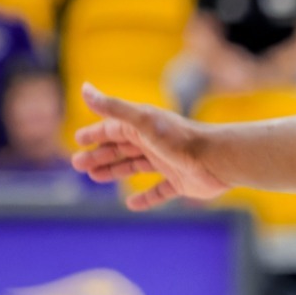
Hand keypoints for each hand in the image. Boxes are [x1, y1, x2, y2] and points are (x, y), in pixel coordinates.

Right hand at [71, 85, 230, 209]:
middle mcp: (155, 143)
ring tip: (95, 177)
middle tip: (78, 164)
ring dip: (115, 171)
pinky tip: (131, 205)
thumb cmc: (179, 139)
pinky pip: (160, 191)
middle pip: (122, 148)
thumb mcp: (142, 122)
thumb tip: (84, 88)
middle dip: (100, 154)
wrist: (217, 160)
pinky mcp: (180, 182)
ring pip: (136, 166)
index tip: (78, 140)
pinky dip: (146, 198)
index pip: (114, 129)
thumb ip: (113, 108)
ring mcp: (168, 163)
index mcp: (144, 127)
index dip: (96, 134)